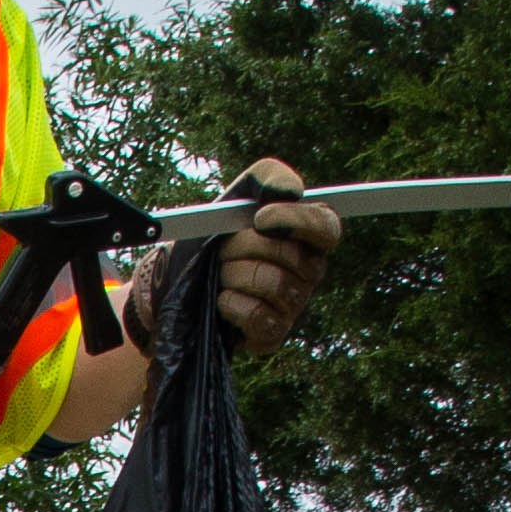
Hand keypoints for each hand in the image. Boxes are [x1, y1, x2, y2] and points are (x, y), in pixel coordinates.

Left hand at [139, 153, 338, 364]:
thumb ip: (270, 177)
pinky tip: (222, 298)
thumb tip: (291, 192)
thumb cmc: (221, 230)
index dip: (296, 222)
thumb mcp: (242, 192)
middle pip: (289, 255)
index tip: (260, 218)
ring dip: (233, 273)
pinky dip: (231, 303)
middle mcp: (311, 271)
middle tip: (223, 247)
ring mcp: (294, 305)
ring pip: (272, 284)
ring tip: (221, 271)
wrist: (183, 275)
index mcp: (311, 235)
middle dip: (244, 246)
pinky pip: (258, 315)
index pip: (327, 228)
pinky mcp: (273, 333)